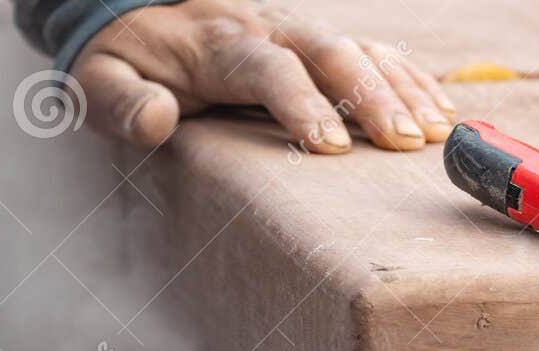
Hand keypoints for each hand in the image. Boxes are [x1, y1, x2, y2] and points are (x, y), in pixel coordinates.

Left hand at [72, 0, 454, 152]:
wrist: (136, 8)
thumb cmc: (121, 57)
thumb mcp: (98, 80)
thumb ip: (122, 103)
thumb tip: (157, 119)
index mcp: (218, 45)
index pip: (268, 70)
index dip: (302, 105)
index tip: (330, 148)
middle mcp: (266, 28)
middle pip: (330, 52)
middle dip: (371, 96)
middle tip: (401, 143)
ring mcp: (295, 30)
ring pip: (360, 48)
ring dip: (400, 89)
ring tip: (432, 135)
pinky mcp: (313, 40)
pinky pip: (372, 50)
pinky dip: (409, 78)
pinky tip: (440, 111)